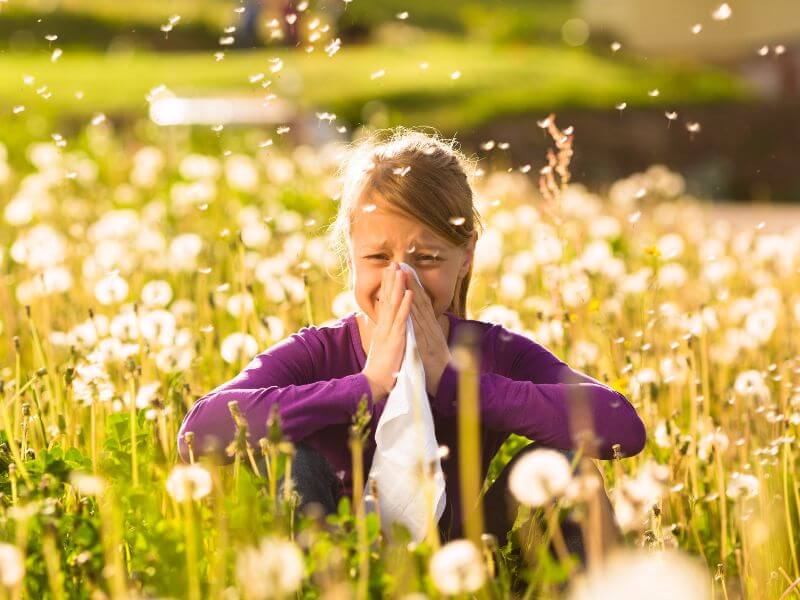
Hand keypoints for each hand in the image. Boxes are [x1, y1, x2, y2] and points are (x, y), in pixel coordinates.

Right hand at [361, 262, 413, 401]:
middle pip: (387, 299)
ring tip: (400, 271)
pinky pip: (402, 319)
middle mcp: (384, 327)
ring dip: (398, 287)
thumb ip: (384, 336)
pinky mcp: (396, 339)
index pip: (384, 303)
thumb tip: (385, 328)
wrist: (374, 384)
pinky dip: (406, 305)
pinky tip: (409, 293)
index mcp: (382, 328)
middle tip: (393, 263)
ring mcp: (389, 332)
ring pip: (394, 305)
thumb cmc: (380, 369)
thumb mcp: (382, 348)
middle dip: (390, 280)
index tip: (389, 271)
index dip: (387, 286)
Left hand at [405, 272, 452, 397]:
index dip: (414, 287)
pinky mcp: (426, 345)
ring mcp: (430, 335)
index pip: (421, 304)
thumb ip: (428, 334)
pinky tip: (409, 301)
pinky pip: (419, 326)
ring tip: (404, 274)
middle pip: (420, 301)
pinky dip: (414, 313)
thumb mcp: (432, 347)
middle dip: (411, 282)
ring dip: (412, 291)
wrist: (448, 385)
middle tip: (402, 264)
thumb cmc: (438, 368)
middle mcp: (431, 328)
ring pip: (420, 309)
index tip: (405, 271)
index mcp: (431, 328)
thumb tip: (424, 324)